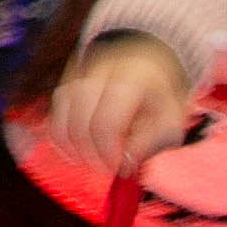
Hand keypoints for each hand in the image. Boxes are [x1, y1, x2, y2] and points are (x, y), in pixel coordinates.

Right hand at [42, 32, 193, 176]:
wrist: (152, 57)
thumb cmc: (161, 94)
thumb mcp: (170, 119)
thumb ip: (149, 142)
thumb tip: (124, 165)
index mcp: (132, 79)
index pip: (106, 121)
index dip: (106, 150)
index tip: (115, 168)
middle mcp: (101, 70)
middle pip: (79, 114)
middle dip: (86, 149)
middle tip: (100, 169)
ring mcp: (81, 70)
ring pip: (61, 106)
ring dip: (68, 140)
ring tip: (83, 161)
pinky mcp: (68, 76)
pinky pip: (56, 104)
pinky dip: (59, 130)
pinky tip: (71, 149)